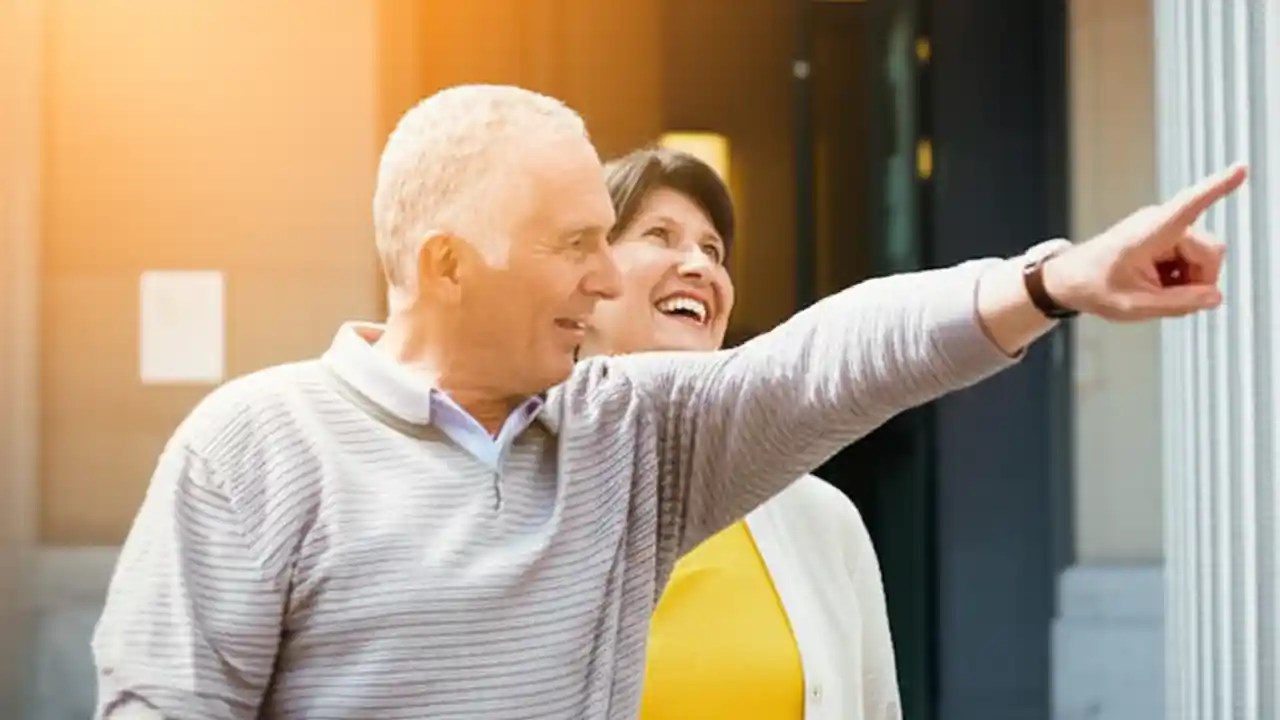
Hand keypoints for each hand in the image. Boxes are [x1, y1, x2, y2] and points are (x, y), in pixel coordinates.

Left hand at [1042, 163, 1247, 320]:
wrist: (1071, 279)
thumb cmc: (1094, 286)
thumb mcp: (1134, 305)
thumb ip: (1178, 304)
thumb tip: (1214, 297)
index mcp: (1151, 232)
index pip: (1189, 206)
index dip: (1218, 188)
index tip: (1240, 170)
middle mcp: (1161, 222)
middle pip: (1210, 252)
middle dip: (1199, 280)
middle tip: (1166, 298)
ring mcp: (1165, 228)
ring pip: (1203, 258)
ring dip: (1187, 280)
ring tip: (1153, 288)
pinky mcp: (1167, 236)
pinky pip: (1192, 259)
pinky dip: (1180, 277)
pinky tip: (1155, 283)